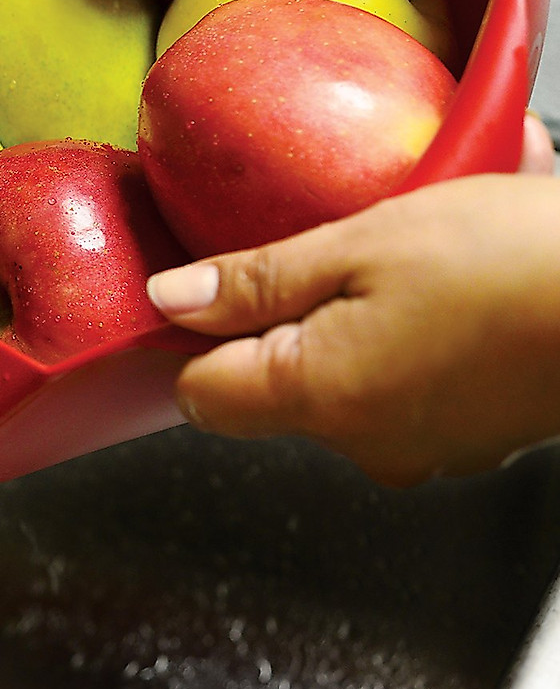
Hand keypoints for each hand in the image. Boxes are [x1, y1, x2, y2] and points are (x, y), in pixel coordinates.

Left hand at [148, 114, 559, 486]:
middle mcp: (366, 442)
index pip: (198, 393)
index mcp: (320, 397)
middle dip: (285, 308)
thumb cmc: (516, 263)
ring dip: (353, 308)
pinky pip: (402, 375)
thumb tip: (172, 300)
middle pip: (270, 379)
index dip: (194, 333)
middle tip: (330, 241)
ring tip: (402, 248)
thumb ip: (256, 280)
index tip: (216, 281)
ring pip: (341, 370)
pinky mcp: (469, 434)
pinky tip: (445, 278)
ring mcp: (423, 446)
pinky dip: (407, 328)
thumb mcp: (361, 242)